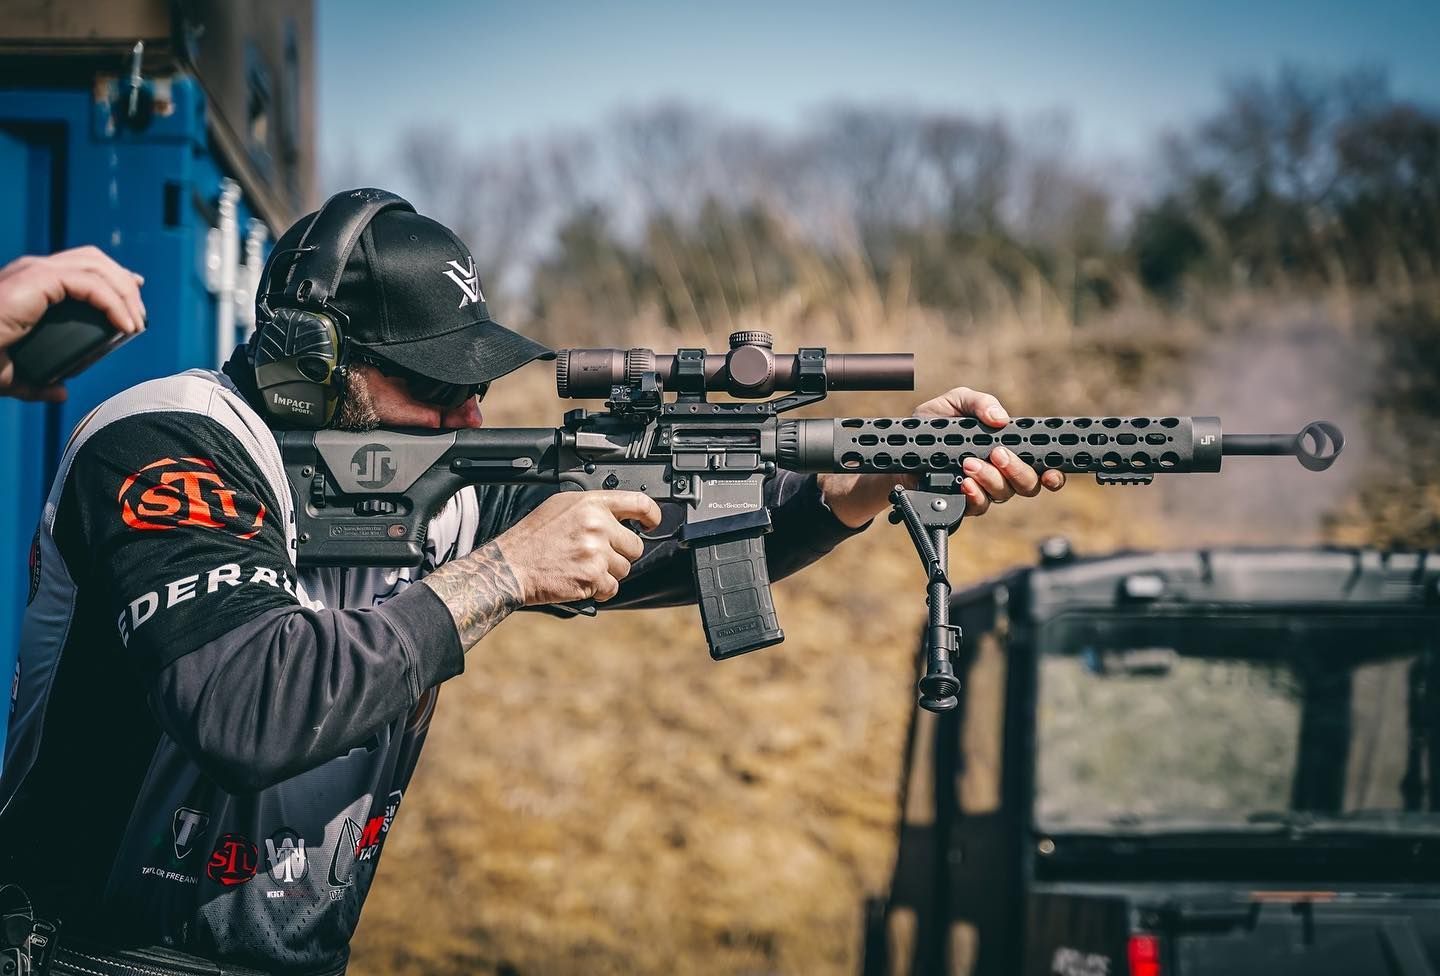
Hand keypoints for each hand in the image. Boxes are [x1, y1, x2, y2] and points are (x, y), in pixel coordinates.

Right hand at [0, 246, 146, 400]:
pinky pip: (90, 284)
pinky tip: (125, 326)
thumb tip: (60, 392)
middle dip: (124, 283)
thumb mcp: (13, 375)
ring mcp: (34, 272)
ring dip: (125, 294)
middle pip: (94, 260)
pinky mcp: (36, 280)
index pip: (81, 266)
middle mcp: (33, 271)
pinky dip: (114, 303)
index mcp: (30, 284)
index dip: (114, 277)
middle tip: (139, 316)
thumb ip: (37, 384)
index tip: (135, 297)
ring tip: (136, 324)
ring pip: (98, 267)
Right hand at [495, 490, 662, 604]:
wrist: (511, 566)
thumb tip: (621, 516)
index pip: (640, 503)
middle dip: (619, 553)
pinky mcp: (593, 578)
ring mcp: (596, 553)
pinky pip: (612, 587)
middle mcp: (597, 526)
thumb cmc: (533, 537)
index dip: (652, 515)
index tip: (651, 523)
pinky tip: (581, 581)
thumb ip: (593, 508)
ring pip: (624, 568)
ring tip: (582, 567)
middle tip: (595, 555)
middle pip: (635, 545)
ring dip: (608, 573)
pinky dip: (600, 590)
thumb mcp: (562, 507)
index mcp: (591, 503)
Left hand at [816, 386, 1065, 526]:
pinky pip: (978, 506)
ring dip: (991, 479)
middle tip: (997, 454)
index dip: (1053, 472)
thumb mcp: (954, 403)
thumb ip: (979, 403)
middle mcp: (1000, 473)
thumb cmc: (931, 427)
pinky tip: (961, 481)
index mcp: (1005, 447)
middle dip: (1018, 471)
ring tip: (969, 463)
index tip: (1052, 470)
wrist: (900, 450)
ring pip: (1003, 495)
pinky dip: (973, 494)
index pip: (1041, 465)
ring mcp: (982, 491)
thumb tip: (1000, 418)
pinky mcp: (962, 504)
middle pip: (1028, 485)